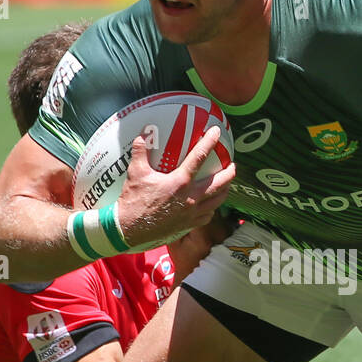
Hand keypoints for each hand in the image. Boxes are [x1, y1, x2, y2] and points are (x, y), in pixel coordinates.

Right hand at [113, 127, 235, 249]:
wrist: (130, 229)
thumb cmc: (133, 200)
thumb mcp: (136, 173)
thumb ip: (140, 152)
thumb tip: (141, 135)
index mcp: (180, 182)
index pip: (199, 157)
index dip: (209, 142)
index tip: (217, 132)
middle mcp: (191, 197)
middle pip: (219, 183)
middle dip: (229, 172)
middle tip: (232, 165)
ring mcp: (192, 213)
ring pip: (217, 201)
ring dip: (224, 191)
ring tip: (226, 185)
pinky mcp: (189, 225)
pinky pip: (207, 216)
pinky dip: (212, 208)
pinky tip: (210, 205)